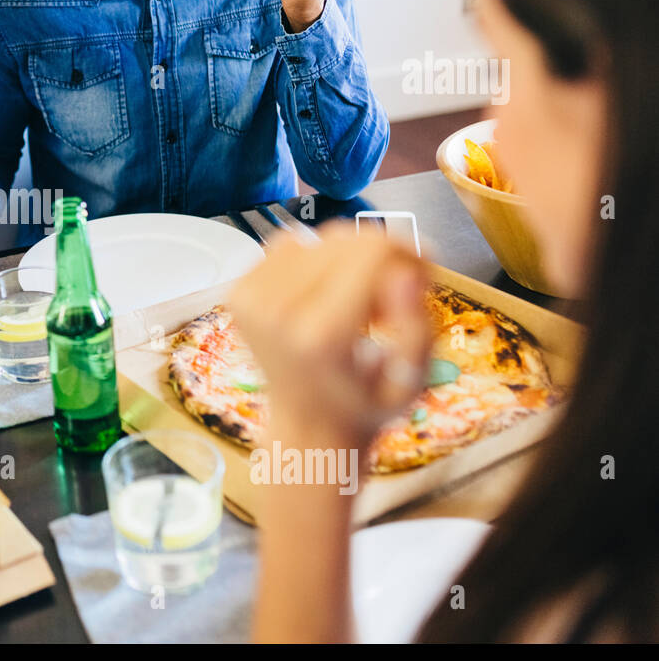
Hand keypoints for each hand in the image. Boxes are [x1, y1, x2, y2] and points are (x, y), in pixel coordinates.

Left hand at [227, 223, 430, 448]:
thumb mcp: (410, 382)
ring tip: (358, 303)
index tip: (420, 281)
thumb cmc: (361, 403)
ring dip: (349, 260)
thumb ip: (417, 328)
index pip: (373, 251)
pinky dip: (317, 261)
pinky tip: (327, 294)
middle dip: (381, 260)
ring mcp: (252, 300)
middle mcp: (277, 312)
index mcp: (320, 336)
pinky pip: (291, 244)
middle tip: (389, 303)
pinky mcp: (240, 291)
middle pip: (348, 238)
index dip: (408, 255)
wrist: (307, 423)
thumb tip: (407, 275)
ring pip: (320, 237)